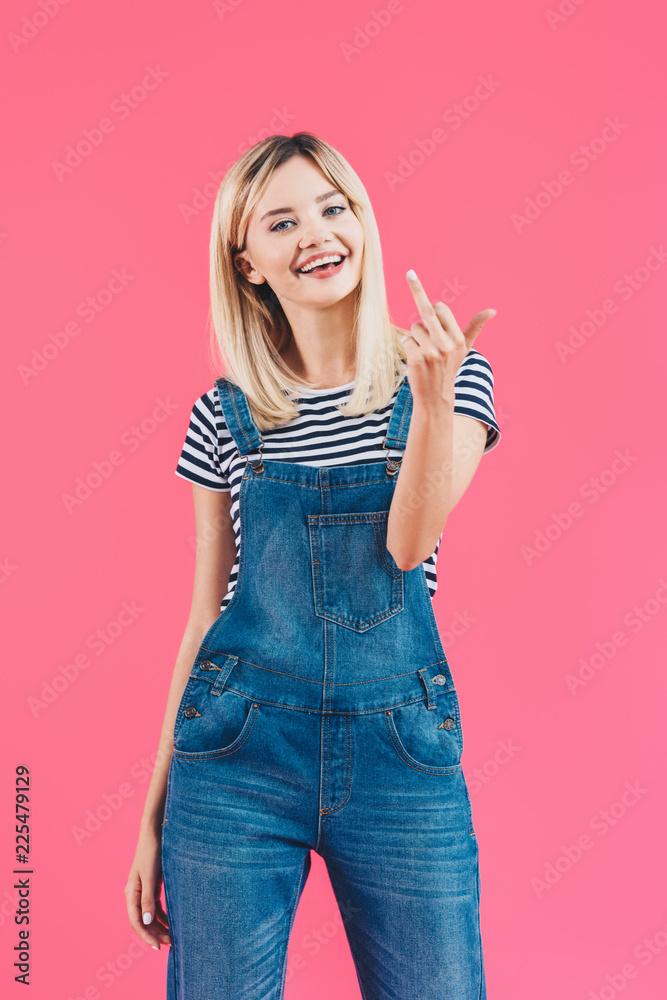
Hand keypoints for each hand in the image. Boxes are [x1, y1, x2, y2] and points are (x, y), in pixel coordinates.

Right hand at [124, 825, 171, 949]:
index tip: (158, 947)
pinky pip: (154, 907)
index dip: (147, 936)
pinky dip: (162, 916)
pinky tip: (171, 922)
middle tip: (170, 944)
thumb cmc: (152, 853)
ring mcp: (143, 890)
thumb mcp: (151, 877)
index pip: (137, 922)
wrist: (155, 833)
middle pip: (143, 921)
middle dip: (155, 934)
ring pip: (149, 915)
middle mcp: (135, 894)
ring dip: (159, 927)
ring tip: (172, 937)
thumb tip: (146, 921)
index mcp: (131, 893)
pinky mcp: (151, 886)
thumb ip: (148, 899)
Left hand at [403, 269, 495, 407]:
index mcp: (458, 338)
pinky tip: (417, 360)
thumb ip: (475, 327)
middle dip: (416, 288)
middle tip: (410, 273)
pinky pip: (406, 340)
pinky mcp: (417, 359)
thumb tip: (492, 311)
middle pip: (427, 310)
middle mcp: (446, 343)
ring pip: (414, 328)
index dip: (434, 309)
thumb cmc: (449, 368)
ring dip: (416, 337)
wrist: (436, 397)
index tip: (430, 305)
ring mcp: (431, 351)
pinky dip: (409, 347)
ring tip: (424, 352)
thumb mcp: (465, 348)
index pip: (441, 309)